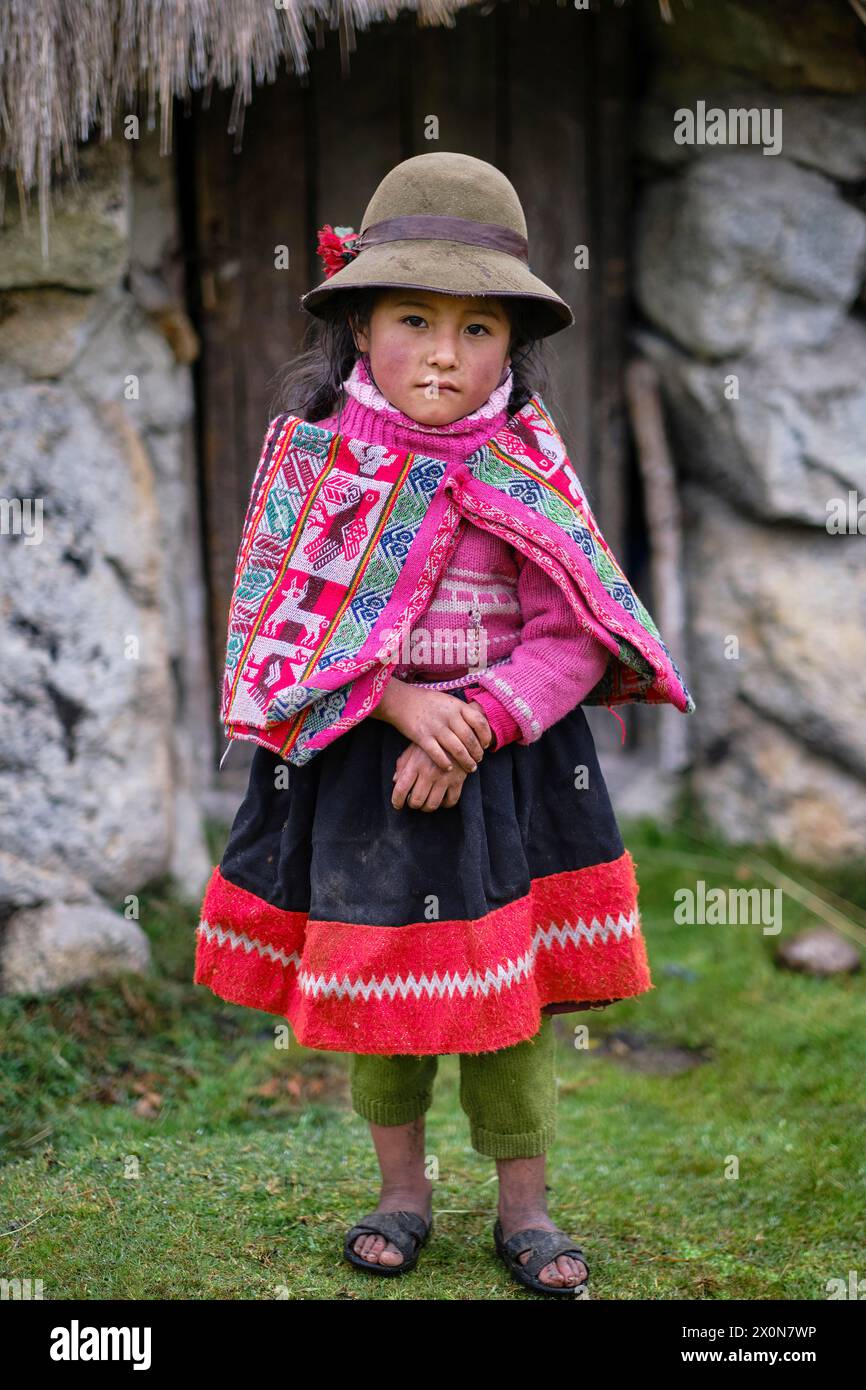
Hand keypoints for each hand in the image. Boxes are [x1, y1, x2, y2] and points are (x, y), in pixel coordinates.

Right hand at [373, 679, 492, 773]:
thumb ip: (463, 712)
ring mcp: (435, 727)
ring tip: (470, 768)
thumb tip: (481, 725)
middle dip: (477, 753)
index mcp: (457, 706)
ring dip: (466, 761)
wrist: (402, 701)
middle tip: (478, 760)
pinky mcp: (422, 737)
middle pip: (469, 739)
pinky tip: (449, 768)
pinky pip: (437, 754)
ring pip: (457, 749)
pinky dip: (445, 763)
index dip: (486, 736)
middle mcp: (448, 716)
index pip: (479, 722)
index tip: (486, 745)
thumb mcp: (449, 701)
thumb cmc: (428, 702)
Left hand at [391, 742, 467, 810]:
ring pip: (432, 805)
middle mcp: (429, 773)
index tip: (397, 804)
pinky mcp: (459, 780)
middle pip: (416, 801)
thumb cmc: (432, 740)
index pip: (401, 789)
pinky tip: (441, 798)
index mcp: (415, 764)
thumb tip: (395, 781)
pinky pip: (451, 801)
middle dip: (412, 804)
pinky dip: (444, 804)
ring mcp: (445, 778)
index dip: (396, 801)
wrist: (458, 731)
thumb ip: (402, 763)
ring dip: (426, 807)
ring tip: (425, 801)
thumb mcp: (414, 748)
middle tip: (412, 800)